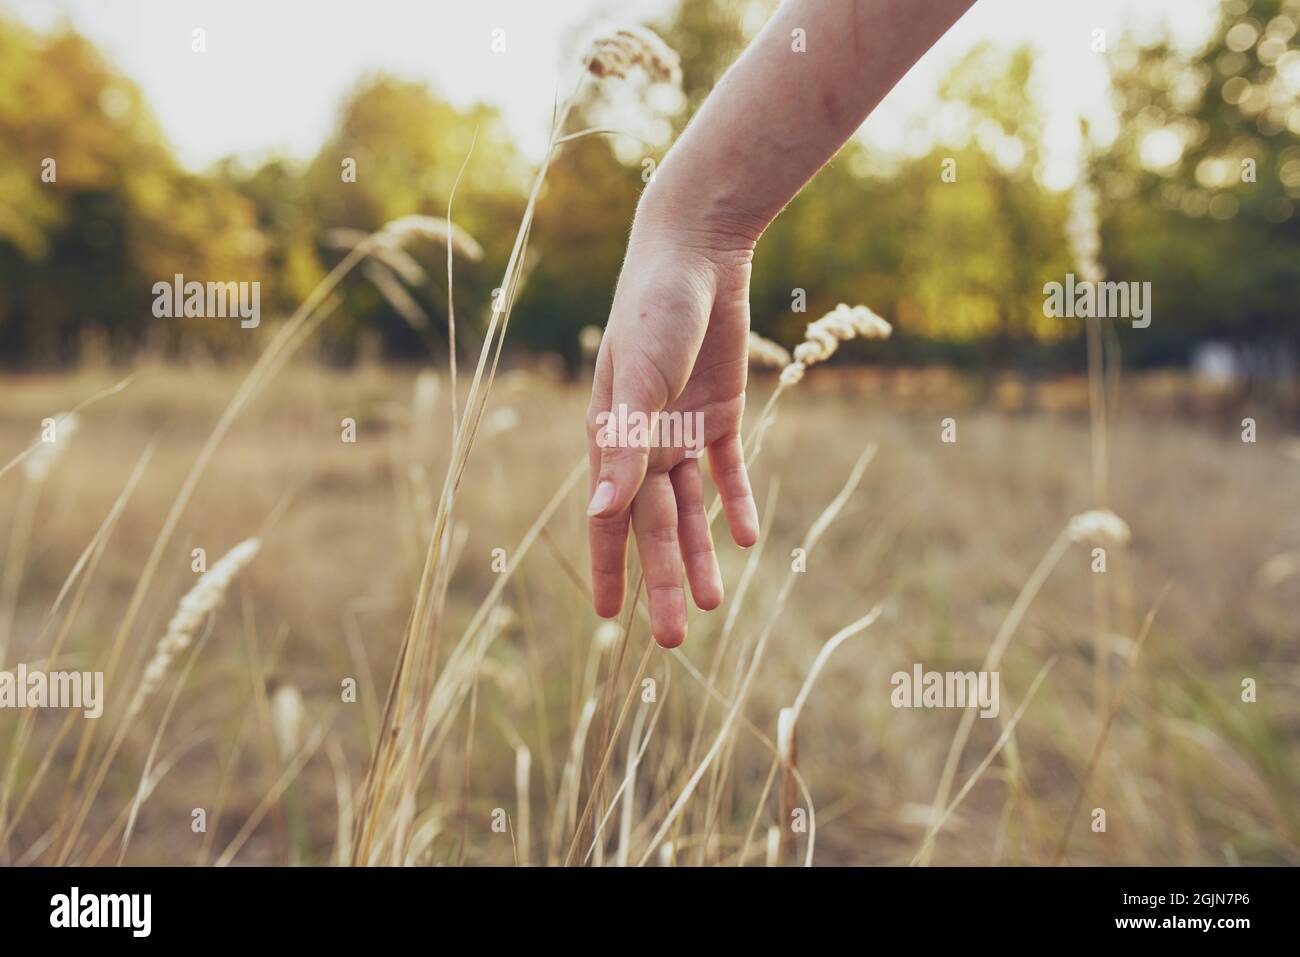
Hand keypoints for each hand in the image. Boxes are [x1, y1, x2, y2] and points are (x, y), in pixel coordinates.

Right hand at [585, 215, 760, 647]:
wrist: (695, 254)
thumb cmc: (654, 310)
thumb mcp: (639, 382)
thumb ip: (623, 448)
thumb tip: (599, 513)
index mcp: (614, 439)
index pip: (610, 518)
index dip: (611, 567)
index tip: (611, 619)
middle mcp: (646, 442)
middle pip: (656, 524)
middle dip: (663, 579)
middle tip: (674, 640)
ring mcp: (684, 429)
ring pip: (693, 508)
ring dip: (700, 554)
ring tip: (711, 604)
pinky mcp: (721, 413)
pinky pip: (728, 471)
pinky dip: (735, 502)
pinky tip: (743, 541)